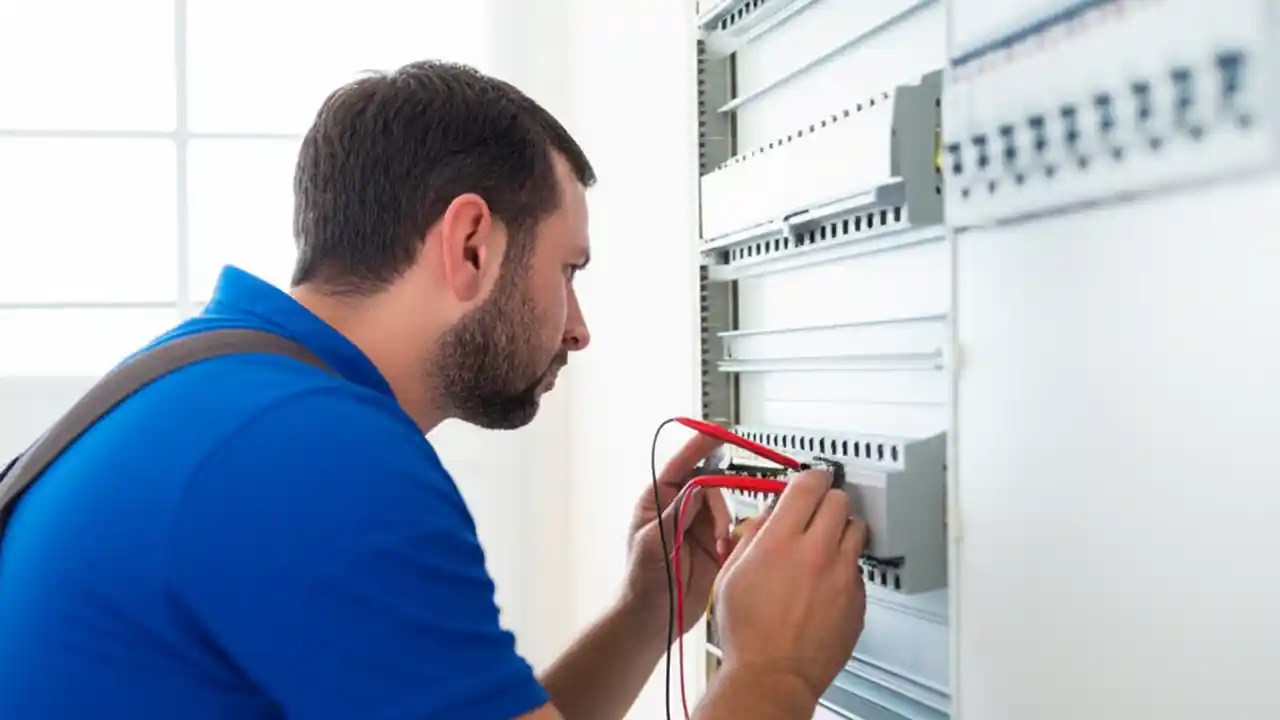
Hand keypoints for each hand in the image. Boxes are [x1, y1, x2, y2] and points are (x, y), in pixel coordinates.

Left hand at [623, 431, 731, 636]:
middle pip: (712, 485)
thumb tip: (698, 485)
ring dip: (726, 527)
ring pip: (727, 507)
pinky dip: (735, 540)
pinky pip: (736, 530)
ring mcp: (701, 525)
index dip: (700, 445)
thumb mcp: (653, 543)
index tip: (718, 431)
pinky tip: (726, 555)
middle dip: (719, 504)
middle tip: (719, 530)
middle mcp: (683, 507)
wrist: (655, 617)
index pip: (683, 464)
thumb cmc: (642, 580)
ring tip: (718, 550)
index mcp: (660, 499)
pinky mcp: (718, 545)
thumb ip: (677, 512)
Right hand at [711, 468, 868, 706]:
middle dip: (827, 501)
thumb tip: (769, 518)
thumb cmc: (748, 633)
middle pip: (839, 500)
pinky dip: (845, 568)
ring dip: (841, 531)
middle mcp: (816, 553)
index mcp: (780, 542)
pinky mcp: (857, 600)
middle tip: (817, 512)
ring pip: (857, 530)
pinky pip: (858, 568)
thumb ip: (752, 537)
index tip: (810, 480)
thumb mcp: (731, 573)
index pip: (809, 484)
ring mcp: (841, 577)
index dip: (811, 477)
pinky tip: (827, 582)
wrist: (772, 675)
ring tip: (825, 545)